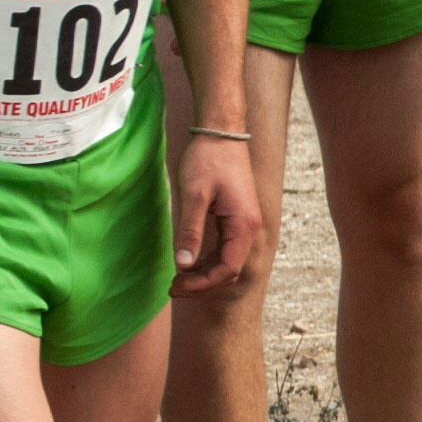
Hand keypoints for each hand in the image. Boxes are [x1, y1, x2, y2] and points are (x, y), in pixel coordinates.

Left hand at [171, 134, 264, 294]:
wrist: (220, 133)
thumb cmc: (207, 161)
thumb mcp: (194, 197)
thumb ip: (189, 231)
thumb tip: (183, 265)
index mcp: (243, 225)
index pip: (228, 269)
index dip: (203, 283)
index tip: (177, 287)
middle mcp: (248, 227)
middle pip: (229, 269)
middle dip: (202, 283)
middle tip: (173, 288)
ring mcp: (243, 222)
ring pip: (227, 260)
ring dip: (204, 273)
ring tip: (177, 279)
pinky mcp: (235, 217)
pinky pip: (224, 247)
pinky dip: (207, 259)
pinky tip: (187, 261)